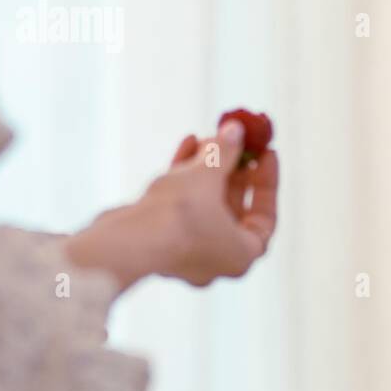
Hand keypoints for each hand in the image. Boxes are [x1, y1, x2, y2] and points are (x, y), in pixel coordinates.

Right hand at [143, 120, 278, 285]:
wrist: (122, 242)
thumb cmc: (178, 215)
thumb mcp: (209, 174)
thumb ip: (227, 151)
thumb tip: (237, 130)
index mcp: (241, 256)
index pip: (265, 218)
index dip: (268, 182)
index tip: (266, 153)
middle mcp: (216, 260)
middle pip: (233, 208)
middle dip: (233, 169)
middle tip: (234, 140)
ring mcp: (185, 252)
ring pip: (204, 205)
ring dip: (207, 168)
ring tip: (205, 137)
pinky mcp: (158, 241)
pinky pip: (179, 207)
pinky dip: (184, 178)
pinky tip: (187, 143)